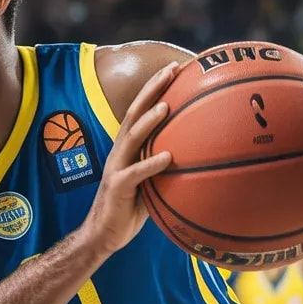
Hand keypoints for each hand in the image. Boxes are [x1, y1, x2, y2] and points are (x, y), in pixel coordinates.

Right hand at [81, 60, 179, 257]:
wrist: (103, 235)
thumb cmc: (130, 209)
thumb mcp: (151, 182)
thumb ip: (166, 166)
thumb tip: (199, 158)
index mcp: (127, 147)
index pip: (140, 110)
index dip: (154, 88)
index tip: (174, 68)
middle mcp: (119, 151)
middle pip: (134, 113)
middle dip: (152, 89)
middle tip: (171, 70)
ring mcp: (117, 168)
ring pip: (132, 137)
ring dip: (149, 120)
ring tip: (167, 106)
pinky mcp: (117, 187)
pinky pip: (135, 174)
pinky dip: (151, 164)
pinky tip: (168, 157)